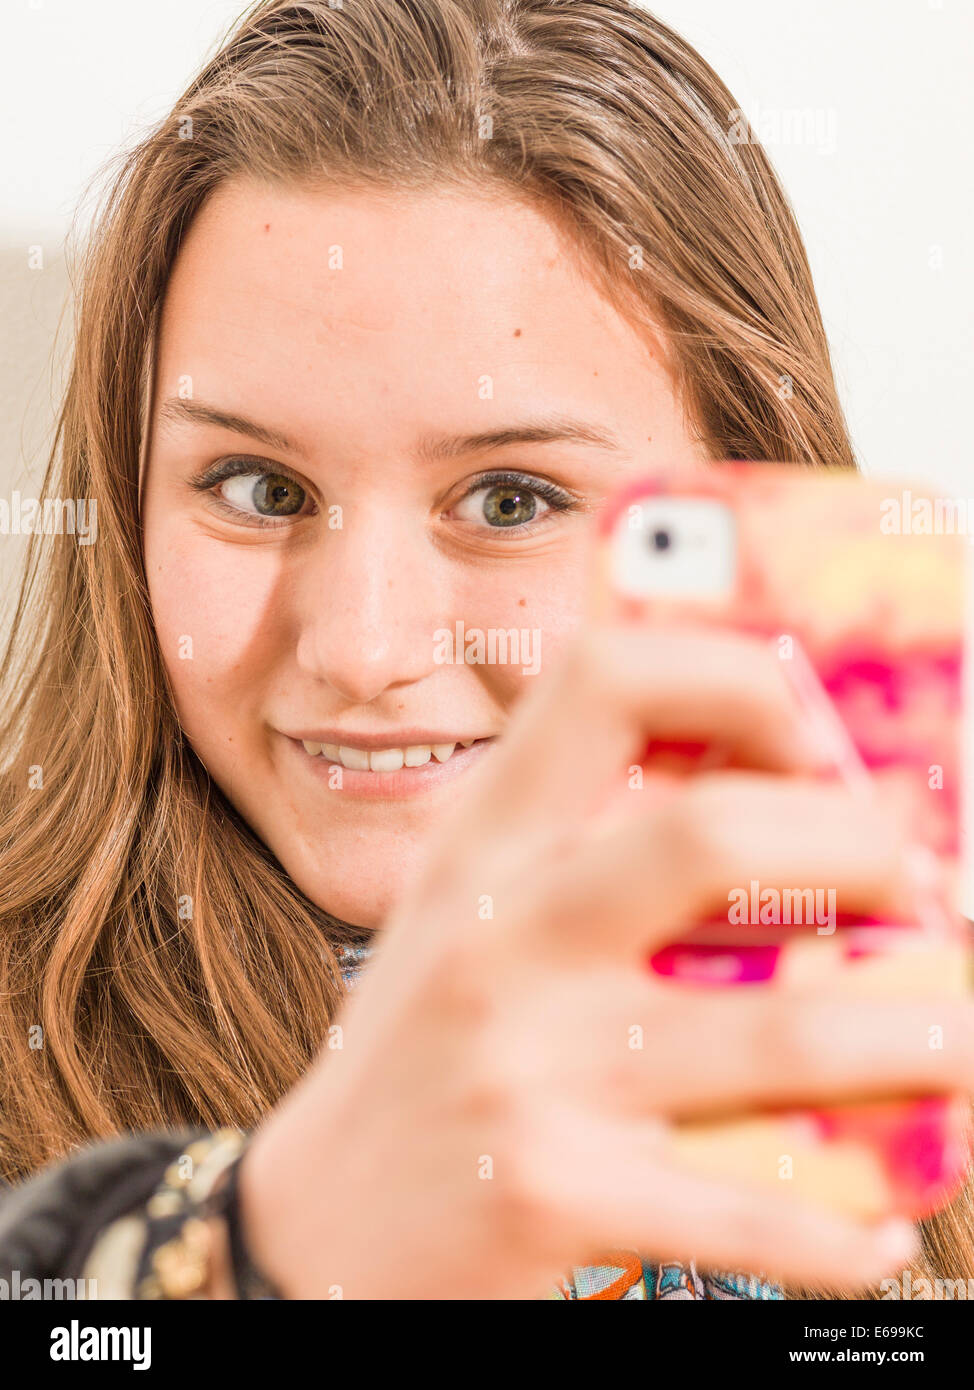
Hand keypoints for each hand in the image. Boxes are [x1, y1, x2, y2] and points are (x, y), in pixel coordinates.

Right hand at [238, 626, 971, 1297]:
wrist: (312, 1231)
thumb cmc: (420, 1057)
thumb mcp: (469, 921)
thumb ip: (581, 852)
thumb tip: (782, 806)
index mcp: (483, 845)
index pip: (606, 680)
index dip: (738, 683)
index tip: (814, 744)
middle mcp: (497, 933)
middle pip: (712, 835)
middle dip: (860, 853)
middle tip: (918, 894)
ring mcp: (519, 1062)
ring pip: (770, 1033)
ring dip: (909, 1039)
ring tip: (959, 1044)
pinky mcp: (545, 1192)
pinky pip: (742, 1208)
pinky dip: (836, 1231)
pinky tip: (877, 1231)